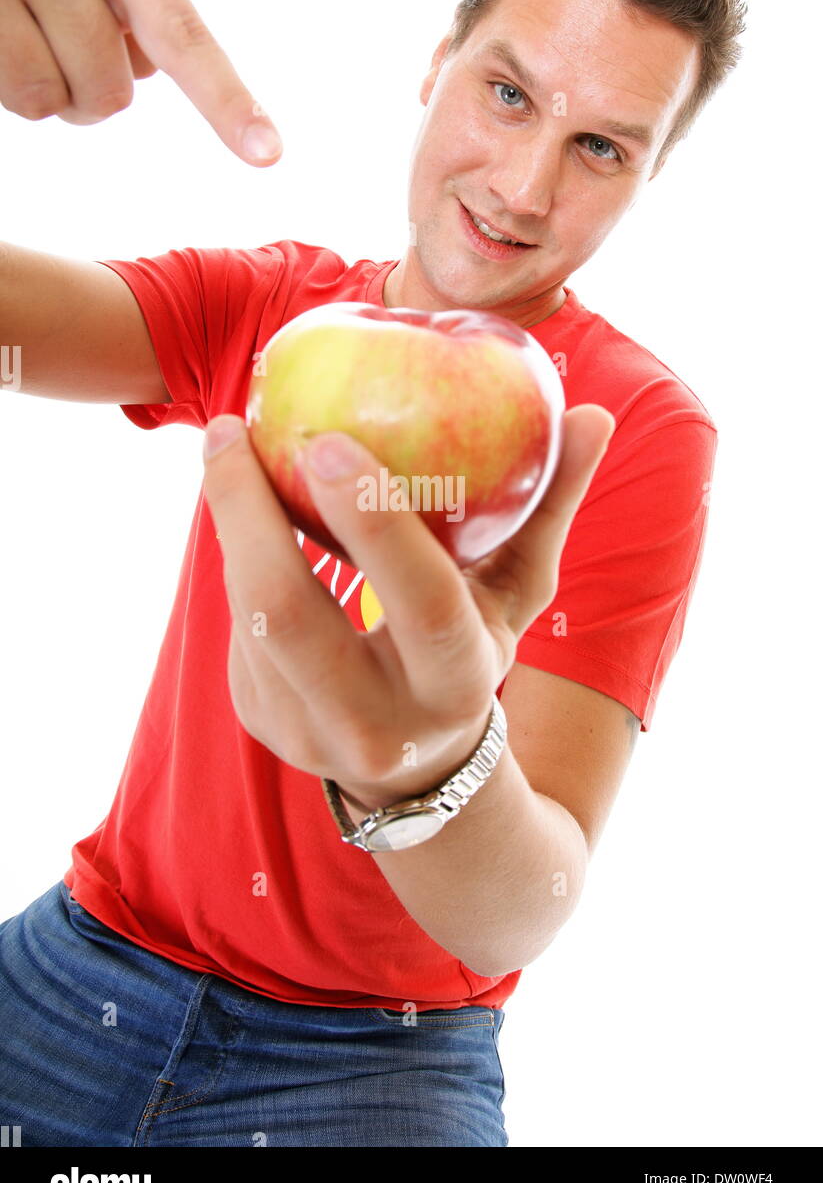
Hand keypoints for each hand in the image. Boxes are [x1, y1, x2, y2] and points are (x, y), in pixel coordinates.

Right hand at [0, 0, 281, 163]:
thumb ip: (132, 15)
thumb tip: (150, 65)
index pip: (182, 33)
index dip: (228, 101)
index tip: (270, 155)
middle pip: (113, 92)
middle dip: (88, 92)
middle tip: (51, 45)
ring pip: (54, 103)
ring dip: (43, 96)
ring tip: (14, 39)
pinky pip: (13, 99)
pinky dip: (4, 94)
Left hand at [201, 405, 614, 807]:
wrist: (419, 767)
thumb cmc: (473, 648)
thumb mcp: (516, 592)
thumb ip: (546, 507)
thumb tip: (592, 415)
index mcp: (456, 685)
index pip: (423, 604)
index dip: (377, 525)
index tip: (329, 441)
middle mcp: (377, 723)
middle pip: (291, 615)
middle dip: (251, 514)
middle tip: (234, 430)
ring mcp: (306, 733)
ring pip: (249, 616)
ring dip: (234, 524)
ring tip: (228, 446)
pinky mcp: (261, 721)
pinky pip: (236, 626)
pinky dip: (238, 557)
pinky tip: (238, 503)